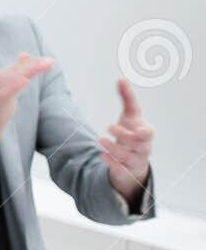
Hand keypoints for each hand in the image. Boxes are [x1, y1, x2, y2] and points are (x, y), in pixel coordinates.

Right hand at [0, 52, 52, 151]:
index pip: (18, 66)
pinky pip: (5, 92)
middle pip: (17, 69)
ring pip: (12, 77)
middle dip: (34, 64)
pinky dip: (14, 85)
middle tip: (50, 61)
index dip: (34, 62)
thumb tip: (24, 54)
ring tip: (42, 66)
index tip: (50, 60)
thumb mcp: (7, 90)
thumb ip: (16, 74)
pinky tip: (24, 81)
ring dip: (28, 70)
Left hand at [100, 78, 152, 205]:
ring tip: (100, 140)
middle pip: (139, 144)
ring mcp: (134, 160)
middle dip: (125, 136)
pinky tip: (102, 155)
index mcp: (145, 133)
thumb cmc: (133, 132)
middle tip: (109, 126)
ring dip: (113, 148)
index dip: (143, 132)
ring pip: (127, 157)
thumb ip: (127, 98)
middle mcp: (142, 148)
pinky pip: (119, 169)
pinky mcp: (124, 170)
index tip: (135, 127)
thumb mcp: (131, 115)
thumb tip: (121, 79)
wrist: (133, 158)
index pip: (148, 133)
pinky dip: (111, 163)